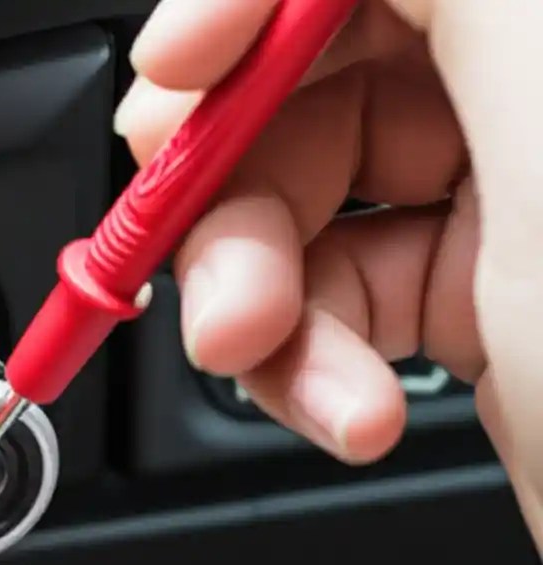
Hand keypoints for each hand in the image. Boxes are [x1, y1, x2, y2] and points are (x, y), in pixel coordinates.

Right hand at [117, 0, 542, 547]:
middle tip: (191, 257)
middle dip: (230, 184)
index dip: (253, 11)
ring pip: (302, 200)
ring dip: (250, 291)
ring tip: (255, 354)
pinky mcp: (475, 294)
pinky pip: (331, 293)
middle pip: (314, 79)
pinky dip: (300, 357)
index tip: (177, 72)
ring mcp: (510, 194)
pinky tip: (340, 404)